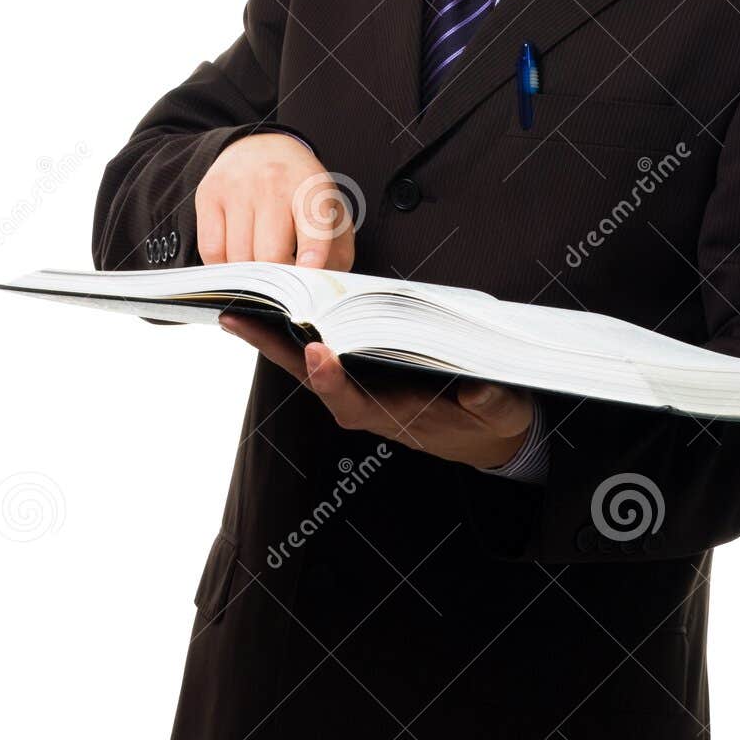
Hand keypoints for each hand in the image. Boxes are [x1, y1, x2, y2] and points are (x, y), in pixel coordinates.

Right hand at [195, 133, 353, 268]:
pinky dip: (224, 267)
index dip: (313, 252)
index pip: (313, 223)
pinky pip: (211, 250)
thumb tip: (322, 287)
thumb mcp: (331, 211)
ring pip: (239, 257)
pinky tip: (238, 259)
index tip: (309, 273)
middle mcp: (273, 183)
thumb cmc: (301, 191)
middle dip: (278, 279)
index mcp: (311, 186)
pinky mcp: (209, 195)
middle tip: (283, 283)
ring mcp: (237, 188)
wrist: (262, 146)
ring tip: (262, 268)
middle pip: (270, 253)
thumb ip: (337, 252)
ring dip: (251, 276)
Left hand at [218, 313, 534, 471]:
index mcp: (391, 416)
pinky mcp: (362, 371)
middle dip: (275, 347)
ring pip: (307, 362)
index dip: (332, 379)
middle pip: (311, 376)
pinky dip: (293, 332)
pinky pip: (320, 351)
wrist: (489, 434)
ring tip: (241, 305)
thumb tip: (479, 390)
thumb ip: (490, 403)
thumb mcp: (499, 413)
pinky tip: (274, 307)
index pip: (351, 400)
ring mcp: (360, 388)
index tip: (318, 351)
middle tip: (240, 316)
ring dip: (274, 336)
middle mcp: (365, 403)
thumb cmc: (489, 421)